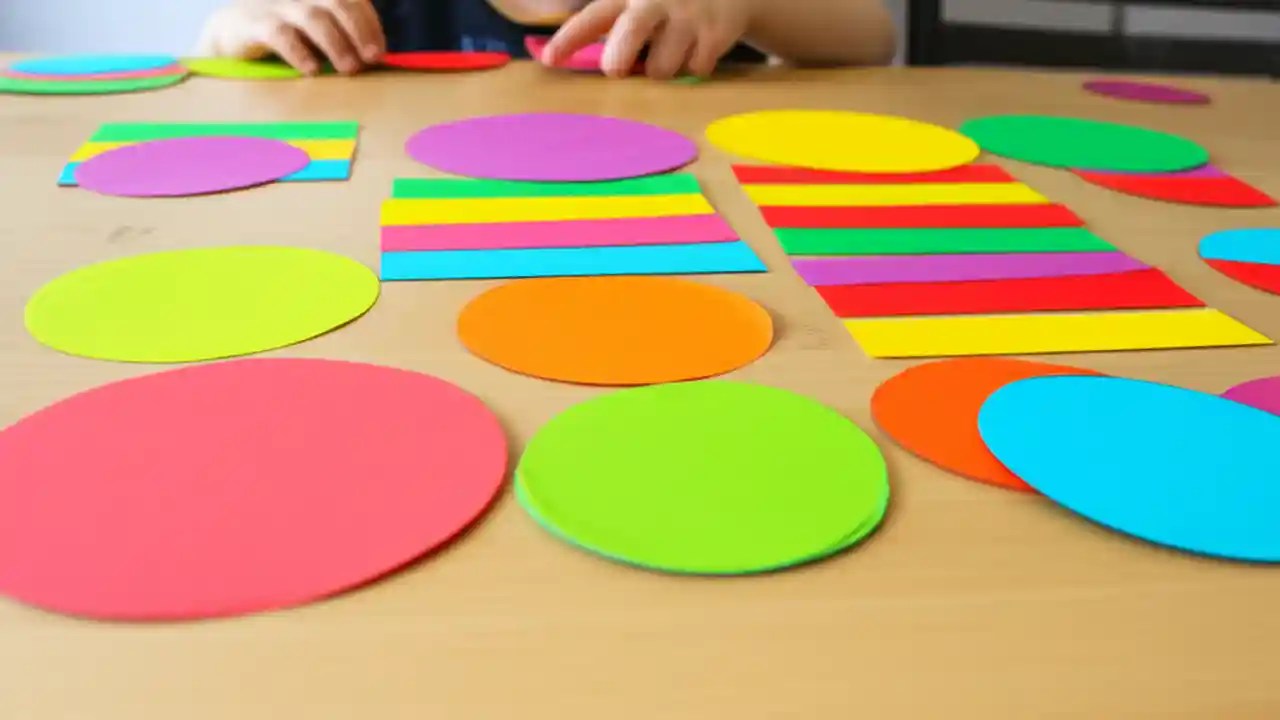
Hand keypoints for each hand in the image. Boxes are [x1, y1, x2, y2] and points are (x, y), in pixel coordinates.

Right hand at [197, 0, 384, 74]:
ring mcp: (276, 5)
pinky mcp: (253, 23)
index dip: (370, 23)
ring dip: (336, 44)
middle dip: (359, 30)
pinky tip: (312, 70)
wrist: (231, 33)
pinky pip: (280, 34)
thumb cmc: (286, 34)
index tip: (380, 52)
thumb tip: (375, 58)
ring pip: (312, 17)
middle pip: (337, 2)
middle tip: (371, 59)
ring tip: (349, 69)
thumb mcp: (316, 29)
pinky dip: (299, 52)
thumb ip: (342, 36)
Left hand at [541, 0, 748, 78]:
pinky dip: (694, 66)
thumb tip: (572, 60)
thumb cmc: (672, 3)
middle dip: (619, 58)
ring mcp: (688, 17)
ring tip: (672, 51)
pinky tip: (698, 48)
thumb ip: (613, 25)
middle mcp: (656, 1)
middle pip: (630, 34)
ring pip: (661, 68)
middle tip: (617, 70)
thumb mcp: (640, 3)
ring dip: (663, 69)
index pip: (594, 16)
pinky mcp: (715, 33)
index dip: (570, 39)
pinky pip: (694, 70)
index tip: (550, 60)